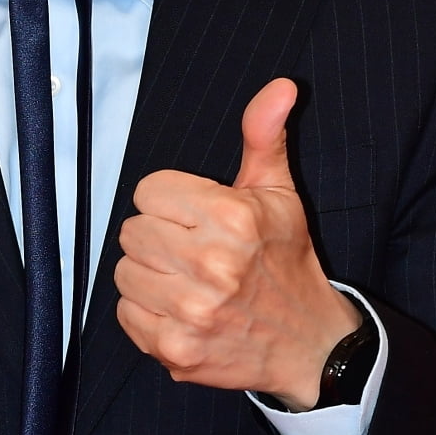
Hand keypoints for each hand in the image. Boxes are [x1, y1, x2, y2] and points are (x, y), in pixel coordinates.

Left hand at [114, 78, 360, 409]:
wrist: (310, 345)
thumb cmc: (287, 260)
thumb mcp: (279, 192)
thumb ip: (264, 134)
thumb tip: (281, 84)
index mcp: (232, 218)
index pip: (149, 191)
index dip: (171, 202)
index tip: (197, 217)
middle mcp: (211, 265)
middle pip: (132, 231)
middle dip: (159, 237)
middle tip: (192, 251)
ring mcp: (192, 312)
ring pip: (125, 273)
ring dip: (150, 276)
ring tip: (186, 281)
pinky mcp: (176, 350)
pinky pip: (126, 315)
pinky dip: (147, 314)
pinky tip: (180, 311)